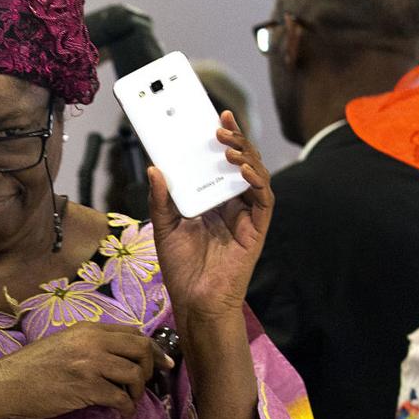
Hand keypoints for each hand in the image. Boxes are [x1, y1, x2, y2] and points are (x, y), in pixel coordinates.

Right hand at [0, 322, 173, 418]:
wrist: (6, 384)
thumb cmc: (31, 368)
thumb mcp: (63, 344)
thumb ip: (89, 345)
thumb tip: (118, 359)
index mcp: (88, 328)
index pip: (133, 332)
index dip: (153, 349)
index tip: (163, 364)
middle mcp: (92, 341)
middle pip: (142, 349)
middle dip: (151, 369)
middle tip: (143, 385)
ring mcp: (90, 363)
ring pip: (135, 374)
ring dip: (138, 392)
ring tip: (128, 402)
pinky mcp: (86, 387)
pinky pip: (120, 398)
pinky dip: (127, 410)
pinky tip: (122, 416)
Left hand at [147, 110, 272, 324]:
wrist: (194, 301)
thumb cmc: (181, 269)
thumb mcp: (164, 227)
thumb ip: (161, 199)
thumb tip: (155, 168)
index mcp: (212, 200)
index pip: (220, 163)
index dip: (223, 139)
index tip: (216, 117)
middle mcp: (232, 204)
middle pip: (241, 163)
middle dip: (235, 139)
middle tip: (221, 122)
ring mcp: (246, 215)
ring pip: (256, 175)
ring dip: (246, 155)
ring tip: (229, 144)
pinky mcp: (257, 228)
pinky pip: (264, 199)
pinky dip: (257, 181)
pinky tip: (244, 169)